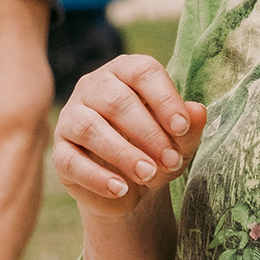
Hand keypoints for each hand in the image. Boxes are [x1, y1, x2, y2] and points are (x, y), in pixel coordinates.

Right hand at [52, 55, 206, 220]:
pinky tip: (120, 189)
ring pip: (90, 127)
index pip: (142, 72)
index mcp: (125, 71)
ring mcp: (71, 117)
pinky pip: (70, 160)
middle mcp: (93, 86)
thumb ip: (189, 124)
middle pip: (116, 100)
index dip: (164, 99)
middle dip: (148, 133)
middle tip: (171, 161)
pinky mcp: (61, 151)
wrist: (130, 183)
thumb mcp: (178, 139)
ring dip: (123, 153)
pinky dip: (96, 177)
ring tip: (149, 174)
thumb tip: (199, 111)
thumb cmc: (156, 148)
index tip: (183, 128)